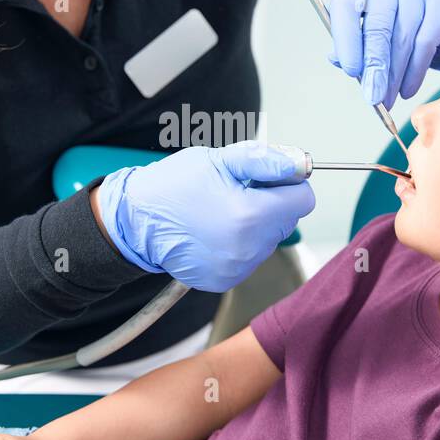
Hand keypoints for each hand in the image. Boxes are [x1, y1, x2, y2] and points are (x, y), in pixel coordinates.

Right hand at [96, 140, 315, 291]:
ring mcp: (237, 268)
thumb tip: (299, 167)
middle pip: (287, 221)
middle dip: (270, 204)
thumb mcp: (219, 160)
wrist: (136, 221)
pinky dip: (239, 244)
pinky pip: (249, 257)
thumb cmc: (174, 185)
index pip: (303, 200)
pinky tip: (214, 232)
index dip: (288, 184)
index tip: (265, 179)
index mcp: (250, 215)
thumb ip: (264, 162)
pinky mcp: (226, 279)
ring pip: (269, 240)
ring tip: (221, 212)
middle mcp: (248, 248)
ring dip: (255, 225)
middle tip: (236, 192)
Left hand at [325, 0, 439, 107]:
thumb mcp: (379, 34)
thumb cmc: (409, 28)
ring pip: (403, 37)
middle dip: (374, 65)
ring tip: (388, 99)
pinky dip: (415, 71)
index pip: (345, 6)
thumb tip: (336, 60)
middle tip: (372, 96)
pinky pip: (426, 42)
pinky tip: (408, 89)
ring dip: (394, 75)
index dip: (346, 40)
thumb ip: (356, 45)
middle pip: (378, 24)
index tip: (351, 71)